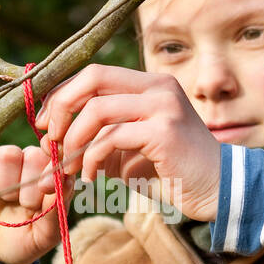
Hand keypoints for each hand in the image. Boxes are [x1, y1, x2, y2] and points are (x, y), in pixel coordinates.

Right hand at [0, 143, 74, 263]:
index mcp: (49, 177)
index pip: (58, 158)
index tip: (46, 188)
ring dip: (6, 183)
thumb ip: (58, 209)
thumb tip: (66, 179)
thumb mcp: (45, 234)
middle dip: (29, 186)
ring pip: (9, 154)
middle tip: (23, 206)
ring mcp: (2, 163)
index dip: (53, 170)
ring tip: (4, 200)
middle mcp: (27, 164)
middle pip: (33, 156)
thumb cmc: (21, 240)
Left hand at [34, 65, 221, 221]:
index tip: (44, 122)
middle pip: (92, 79)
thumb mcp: (131, 148)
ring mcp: (163, 106)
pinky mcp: (164, 132)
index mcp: (151, 84)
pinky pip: (111, 138)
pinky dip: (92, 159)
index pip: (94, 73)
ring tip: (70, 166)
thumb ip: (101, 135)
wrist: (219, 190)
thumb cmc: (173, 172)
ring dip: (74, 140)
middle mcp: (158, 87)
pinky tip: (92, 177)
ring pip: (97, 110)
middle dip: (60, 107)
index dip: (62, 94)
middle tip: (49, 138)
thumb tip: (55, 135)